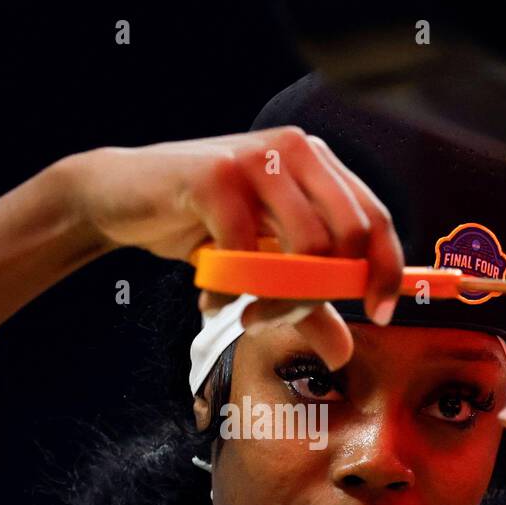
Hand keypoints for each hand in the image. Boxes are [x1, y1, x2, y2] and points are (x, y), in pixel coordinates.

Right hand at [64, 128, 403, 368]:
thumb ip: (305, 300)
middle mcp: (295, 151)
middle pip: (348, 236)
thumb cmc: (197, 223)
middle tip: (284, 320)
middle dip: (323, 294)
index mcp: (317, 164)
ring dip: (279, 299)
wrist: (119, 194)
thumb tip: (345, 353)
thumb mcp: (260, 263)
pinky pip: (247, 251)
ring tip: (247, 314)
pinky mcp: (216, 175)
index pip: (375, 218)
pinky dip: (230, 290)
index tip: (381, 315)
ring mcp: (257, 158)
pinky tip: (211, 298)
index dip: (387, 270)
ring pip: (307, 246)